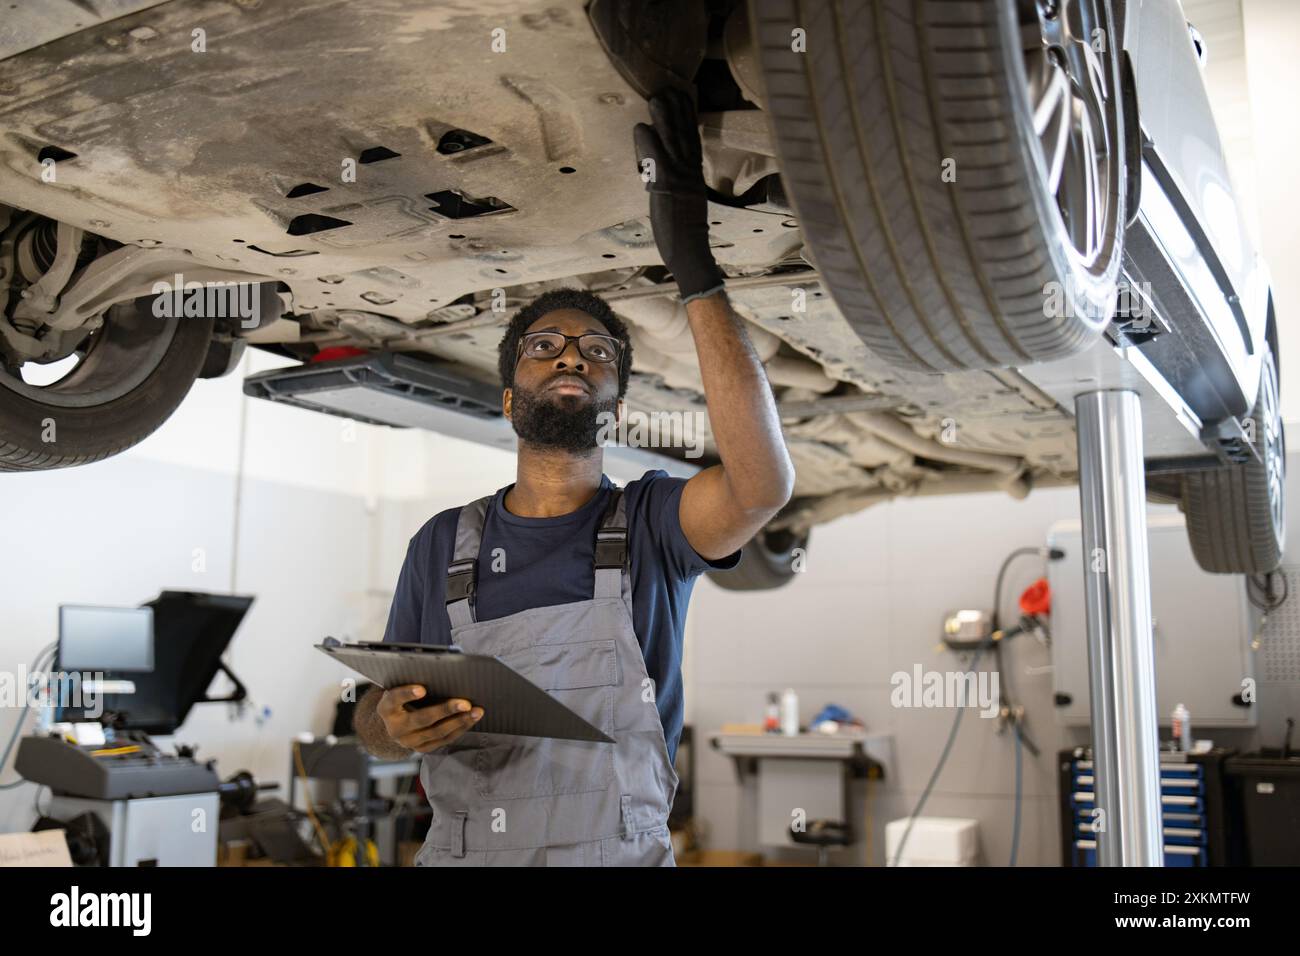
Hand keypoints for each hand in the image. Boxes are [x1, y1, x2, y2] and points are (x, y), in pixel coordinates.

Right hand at [376, 685, 482, 753]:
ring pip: (437, 732)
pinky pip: (444, 740)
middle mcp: (395, 728)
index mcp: (386, 708)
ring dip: (460, 721)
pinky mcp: (422, 748)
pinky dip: (460, 728)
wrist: (395, 724)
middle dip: (446, 710)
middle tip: (465, 703)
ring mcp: (409, 741)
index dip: (407, 693)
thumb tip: (442, 670)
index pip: (394, 699)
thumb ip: (413, 682)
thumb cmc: (402, 699)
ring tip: (476, 711)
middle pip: (422, 719)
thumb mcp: (400, 689)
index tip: (422, 688)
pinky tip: (472, 719)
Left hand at [633, 87, 725, 301]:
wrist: (690, 253)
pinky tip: (641, 128)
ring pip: (673, 142)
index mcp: (694, 176)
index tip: (684, 95)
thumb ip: (675, 184)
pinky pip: (658, 162)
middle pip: (684, 134)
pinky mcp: (668, 189)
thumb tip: (664, 173)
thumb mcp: (682, 203)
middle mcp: (689, 173)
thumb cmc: (683, 234)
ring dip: (664, 118)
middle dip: (677, 109)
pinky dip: (649, 145)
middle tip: (669, 86)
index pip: (692, 139)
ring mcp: (680, 180)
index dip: (689, 116)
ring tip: (657, 96)